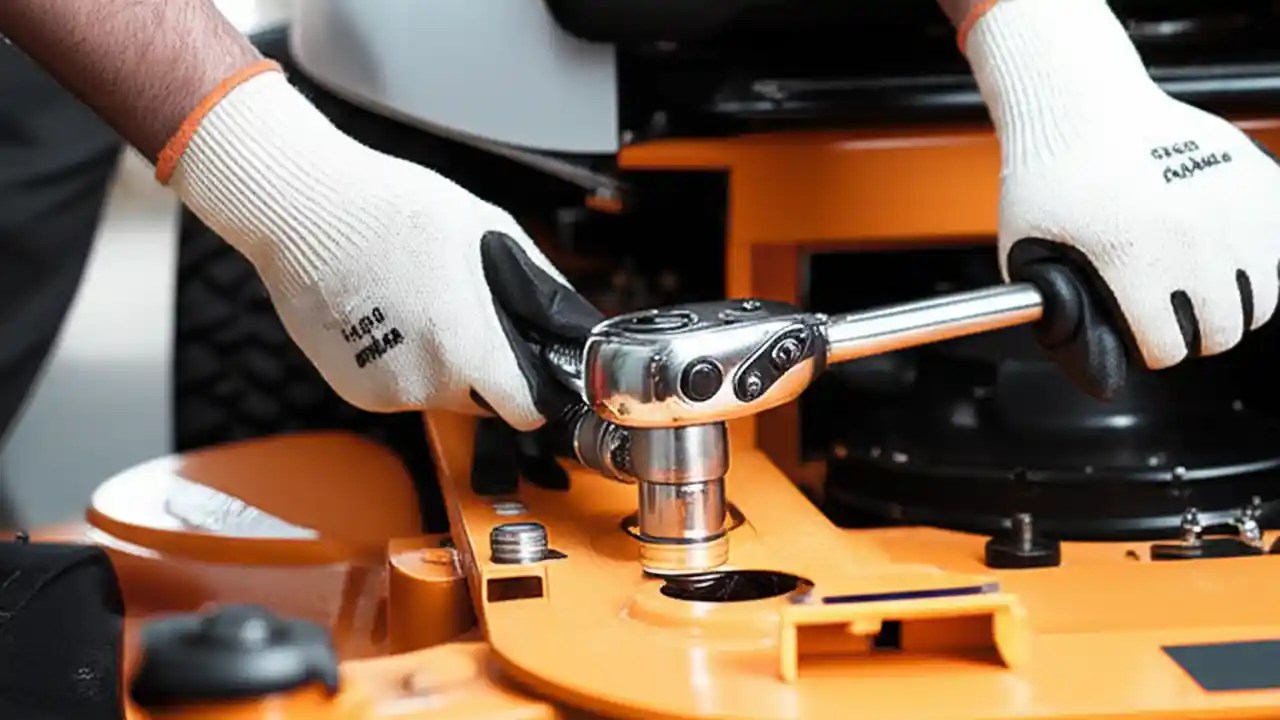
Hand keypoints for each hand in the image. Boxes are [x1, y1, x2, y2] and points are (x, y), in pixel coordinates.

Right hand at [167, 70, 601, 428]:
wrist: (302, 210)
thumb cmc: (392, 209)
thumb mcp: (491, 229)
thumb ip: (538, 286)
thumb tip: (572, 323)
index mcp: (467, 347)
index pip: (526, 411)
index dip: (536, 390)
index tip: (534, 370)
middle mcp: (425, 383)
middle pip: (483, 402)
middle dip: (486, 368)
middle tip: (466, 313)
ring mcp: (385, 392)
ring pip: (440, 395)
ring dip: (442, 364)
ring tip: (418, 305)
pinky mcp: (353, 391)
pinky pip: (400, 388)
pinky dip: (402, 363)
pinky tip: (387, 315)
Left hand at [964, 0, 1279, 396]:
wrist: (1085, 108)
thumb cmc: (1051, 177)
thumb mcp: (1028, 254)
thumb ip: (1058, 313)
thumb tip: (1094, 366)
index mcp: (1136, 258)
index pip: (1168, 347)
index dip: (1151, 349)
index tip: (1144, 337)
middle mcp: (1194, 236)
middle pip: (1224, 331)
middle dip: (1195, 334)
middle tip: (1173, 317)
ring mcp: (1235, 209)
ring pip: (1263, 299)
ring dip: (1233, 305)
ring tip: (1198, 290)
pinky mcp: (1262, 185)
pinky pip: (1279, 252)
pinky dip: (1259, 262)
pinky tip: (1221, 254)